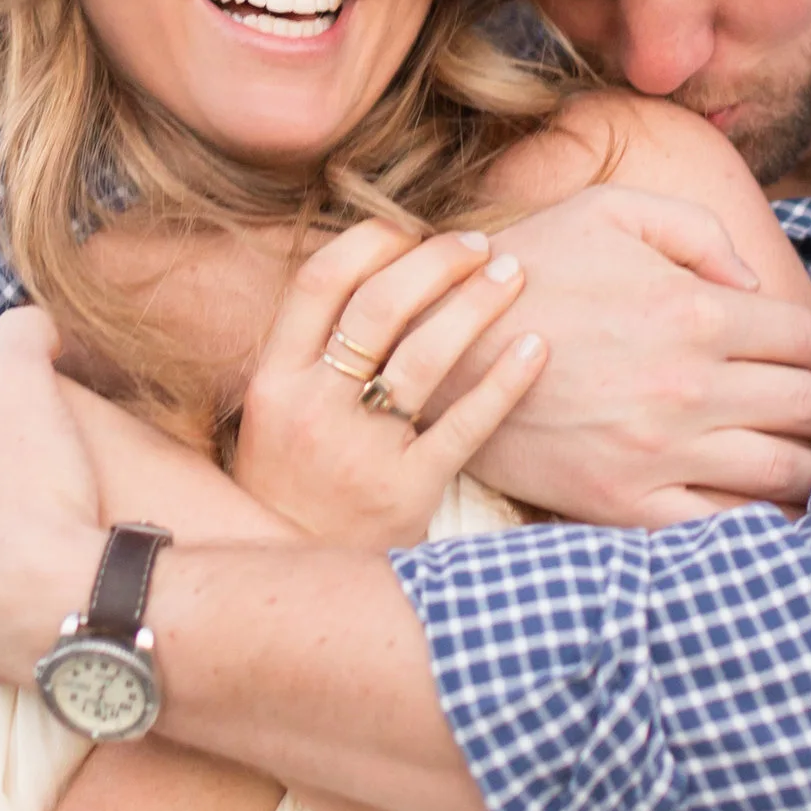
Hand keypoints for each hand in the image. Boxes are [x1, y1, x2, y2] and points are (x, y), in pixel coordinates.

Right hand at [234, 223, 548, 541]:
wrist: (296, 579)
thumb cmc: (295, 481)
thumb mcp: (276, 410)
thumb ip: (312, 346)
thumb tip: (377, 264)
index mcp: (274, 379)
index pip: (321, 281)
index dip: (374, 241)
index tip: (415, 230)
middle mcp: (310, 410)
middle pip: (378, 307)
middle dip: (437, 262)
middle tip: (479, 247)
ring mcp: (359, 453)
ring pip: (424, 358)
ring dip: (475, 305)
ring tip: (512, 277)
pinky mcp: (406, 492)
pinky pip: (464, 426)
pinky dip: (504, 381)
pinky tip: (536, 349)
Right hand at [443, 187, 810, 523]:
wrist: (434, 351)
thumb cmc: (526, 272)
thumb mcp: (608, 212)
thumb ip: (696, 230)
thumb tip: (754, 285)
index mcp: (695, 309)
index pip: (807, 339)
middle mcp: (691, 384)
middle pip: (810, 406)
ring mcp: (661, 450)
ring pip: (784, 471)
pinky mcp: (626, 503)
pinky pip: (723, 526)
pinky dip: (764, 524)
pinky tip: (773, 515)